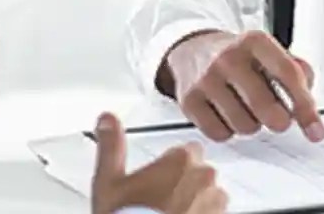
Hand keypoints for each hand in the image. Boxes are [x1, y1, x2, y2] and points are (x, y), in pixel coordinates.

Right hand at [90, 113, 226, 213]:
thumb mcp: (108, 182)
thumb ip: (111, 145)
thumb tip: (107, 119)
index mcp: (181, 160)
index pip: (187, 151)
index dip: (172, 165)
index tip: (158, 179)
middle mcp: (204, 179)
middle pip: (200, 175)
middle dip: (185, 186)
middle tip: (160, 203)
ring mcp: (216, 205)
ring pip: (209, 198)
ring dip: (196, 205)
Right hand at [162, 30, 323, 142]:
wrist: (193, 48)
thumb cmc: (238, 55)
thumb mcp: (269, 52)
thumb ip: (297, 71)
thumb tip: (307, 104)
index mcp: (255, 41)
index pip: (288, 74)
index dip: (305, 106)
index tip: (315, 130)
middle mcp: (229, 57)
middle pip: (266, 108)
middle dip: (279, 121)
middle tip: (277, 118)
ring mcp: (206, 79)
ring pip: (244, 126)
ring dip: (252, 124)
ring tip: (246, 108)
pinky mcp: (189, 100)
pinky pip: (220, 134)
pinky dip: (228, 130)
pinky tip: (226, 113)